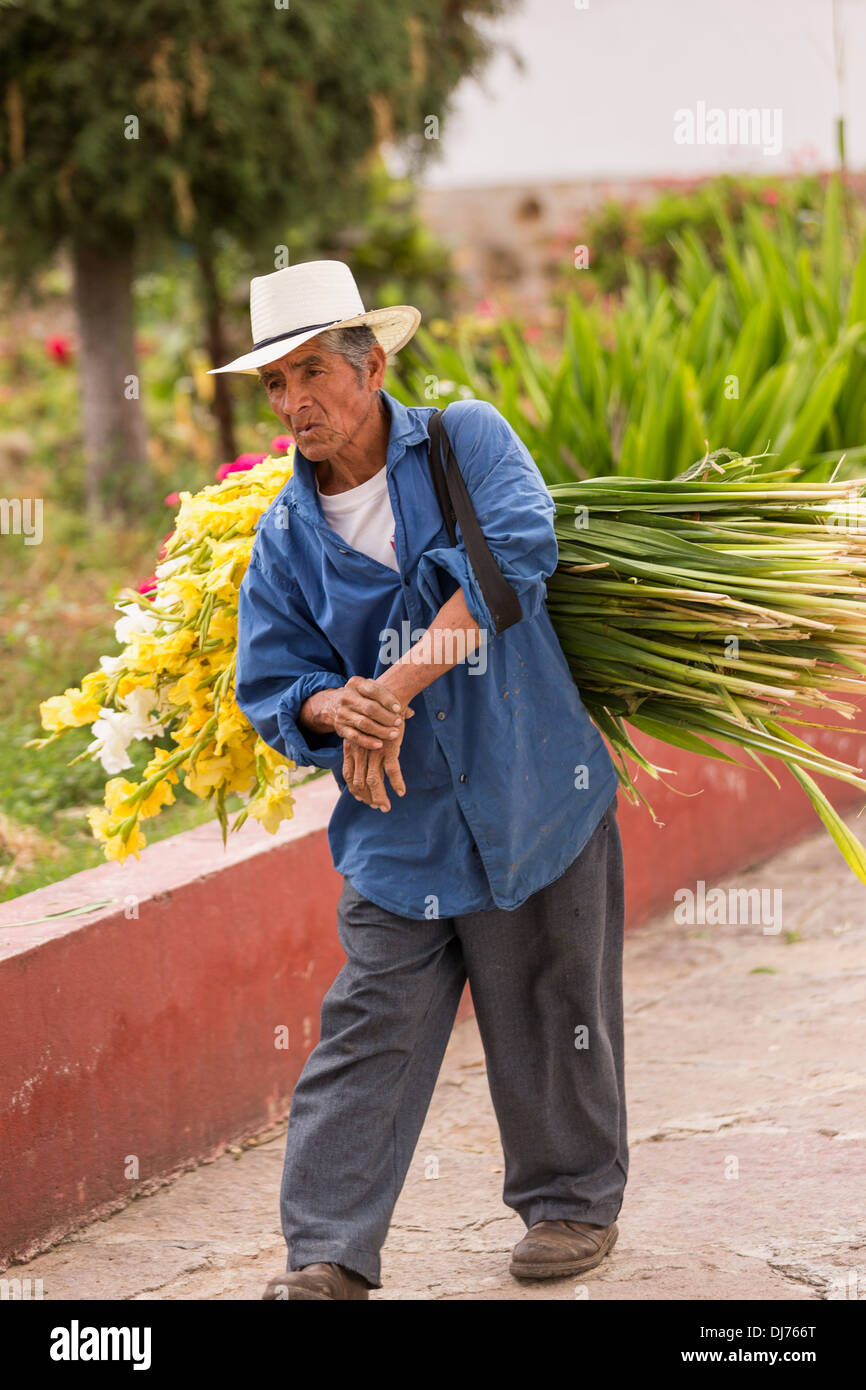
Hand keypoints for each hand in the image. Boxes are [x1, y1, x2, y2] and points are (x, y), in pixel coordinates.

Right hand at [323, 675, 413, 749]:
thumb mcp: (371, 692)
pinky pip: (355, 737)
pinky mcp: (340, 729)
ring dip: (381, 730)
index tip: (398, 708)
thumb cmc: (362, 698)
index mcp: (355, 684)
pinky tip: (380, 744)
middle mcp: (346, 697)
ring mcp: (342, 713)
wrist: (334, 705)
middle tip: (399, 723)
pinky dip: (368, 742)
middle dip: (387, 717)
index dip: (387, 699)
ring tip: (394, 734)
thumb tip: (410, 712)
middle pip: (370, 708)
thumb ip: (390, 700)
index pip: (373, 690)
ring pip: (364, 723)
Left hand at [336, 678, 412, 811]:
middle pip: (359, 781)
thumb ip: (366, 742)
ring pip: (373, 781)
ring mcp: (374, 750)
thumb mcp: (366, 727)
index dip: (354, 789)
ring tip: (386, 806)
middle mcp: (360, 750)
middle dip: (366, 797)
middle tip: (376, 807)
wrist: (387, 695)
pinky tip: (401, 791)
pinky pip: (392, 771)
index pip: (349, 774)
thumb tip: (370, 753)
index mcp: (352, 746)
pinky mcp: (389, 747)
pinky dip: (397, 783)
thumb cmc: (378, 711)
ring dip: (379, 796)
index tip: (361, 798)